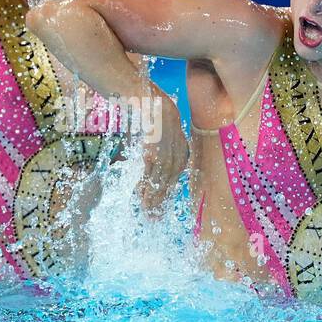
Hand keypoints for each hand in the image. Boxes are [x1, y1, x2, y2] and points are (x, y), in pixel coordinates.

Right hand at [138, 88, 187, 217]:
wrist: (154, 104)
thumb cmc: (158, 118)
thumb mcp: (168, 135)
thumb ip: (166, 150)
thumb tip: (156, 162)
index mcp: (182, 154)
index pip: (174, 180)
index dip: (166, 194)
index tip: (160, 207)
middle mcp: (176, 158)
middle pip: (167, 185)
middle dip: (160, 203)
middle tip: (153, 218)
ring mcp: (165, 158)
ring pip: (158, 184)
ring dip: (151, 200)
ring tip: (146, 212)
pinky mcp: (153, 156)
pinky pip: (148, 176)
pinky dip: (144, 189)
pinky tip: (140, 198)